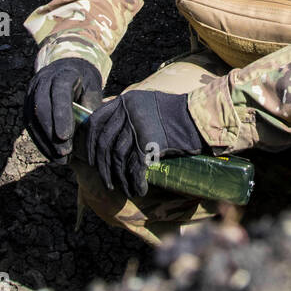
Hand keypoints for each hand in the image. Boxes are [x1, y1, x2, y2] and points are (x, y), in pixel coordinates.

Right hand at [23, 58, 102, 161]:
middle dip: (51, 133)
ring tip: (59, 159)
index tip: (65, 137)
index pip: (59, 93)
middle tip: (64, 154)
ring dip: (44, 141)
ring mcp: (32, 91)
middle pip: (42, 107)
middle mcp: (43, 80)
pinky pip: (29, 123)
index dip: (61, 115)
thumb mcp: (93, 89)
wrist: (68, 67)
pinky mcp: (27, 102)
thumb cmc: (85, 82)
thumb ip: (91, 107)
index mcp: (63, 74)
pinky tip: (50, 154)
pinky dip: (39, 140)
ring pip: (32, 118)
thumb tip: (90, 132)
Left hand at [84, 89, 206, 197]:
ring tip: (121, 188)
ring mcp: (137, 127)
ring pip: (118, 157)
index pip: (97, 121)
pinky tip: (137, 190)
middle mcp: (128, 111)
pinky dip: (134, 182)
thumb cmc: (177, 114)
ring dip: (118, 177)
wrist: (200, 118)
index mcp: (126, 100)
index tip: (90, 158)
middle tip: (105, 180)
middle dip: (102, 165)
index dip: (90, 142)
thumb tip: (110, 132)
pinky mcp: (148, 143)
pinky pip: (134, 168)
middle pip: (104, 142)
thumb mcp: (148, 104)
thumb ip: (128, 113)